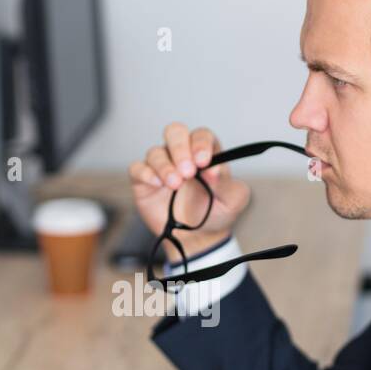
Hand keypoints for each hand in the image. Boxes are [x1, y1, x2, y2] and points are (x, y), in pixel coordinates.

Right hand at [128, 122, 250, 259]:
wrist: (198, 237)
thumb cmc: (216, 212)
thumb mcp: (233, 200)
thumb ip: (228, 184)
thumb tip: (214, 170)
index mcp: (204, 152)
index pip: (201, 135)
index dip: (201, 145)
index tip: (204, 162)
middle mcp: (181, 154)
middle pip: (175, 132)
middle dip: (180, 148)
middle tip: (188, 171)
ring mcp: (162, 166)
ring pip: (155, 152)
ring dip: (165, 166)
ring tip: (175, 184)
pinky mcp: (144, 181)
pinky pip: (138, 169)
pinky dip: (146, 174)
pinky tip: (158, 185)